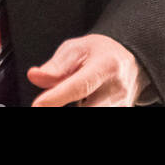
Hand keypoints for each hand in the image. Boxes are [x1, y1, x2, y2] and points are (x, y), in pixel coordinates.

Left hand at [28, 33, 143, 105]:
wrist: (130, 62)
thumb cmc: (100, 54)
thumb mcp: (77, 49)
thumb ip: (56, 66)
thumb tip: (34, 76)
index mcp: (106, 66)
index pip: (80, 86)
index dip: (56, 98)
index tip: (37, 105)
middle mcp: (117, 90)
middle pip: (91, 109)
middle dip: (66, 108)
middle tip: (45, 106)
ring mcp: (121, 107)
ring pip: (94, 113)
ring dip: (74, 109)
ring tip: (56, 102)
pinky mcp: (122, 114)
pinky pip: (98, 115)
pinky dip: (84, 110)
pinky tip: (77, 103)